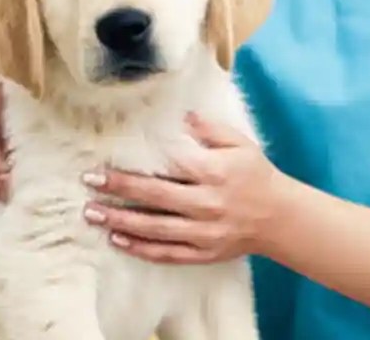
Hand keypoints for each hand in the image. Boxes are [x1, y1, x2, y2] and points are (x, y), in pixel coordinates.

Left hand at [80, 112, 282, 263]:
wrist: (280, 218)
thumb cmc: (256, 175)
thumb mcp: (240, 144)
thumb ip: (210, 129)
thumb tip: (183, 116)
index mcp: (215, 173)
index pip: (168, 168)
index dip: (135, 167)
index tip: (104, 164)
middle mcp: (208, 203)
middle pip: (156, 198)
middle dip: (119, 191)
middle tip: (88, 184)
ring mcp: (205, 232)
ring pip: (156, 229)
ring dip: (121, 222)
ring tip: (92, 215)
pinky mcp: (204, 253)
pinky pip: (167, 253)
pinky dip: (141, 249)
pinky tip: (117, 241)